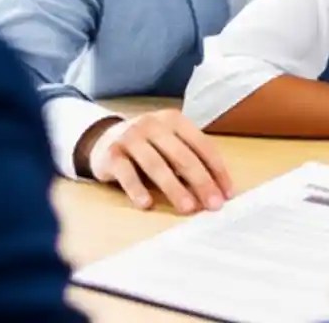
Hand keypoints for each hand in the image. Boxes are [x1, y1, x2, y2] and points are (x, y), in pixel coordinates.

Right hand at [87, 109, 233, 213]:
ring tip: (188, 207)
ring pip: (156, 165)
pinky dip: (137, 189)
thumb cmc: (147, 145)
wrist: (102, 138)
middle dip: (200, 182)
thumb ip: (190, 158)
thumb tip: (216, 190)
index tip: (226, 193)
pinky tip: (146, 204)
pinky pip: (126, 173)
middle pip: (181, 155)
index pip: (202, 145)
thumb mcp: (169, 143)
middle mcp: (153, 125)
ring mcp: (130, 138)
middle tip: (212, 205)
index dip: (216, 170)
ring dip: (174, 188)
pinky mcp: (111, 154)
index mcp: (174, 120)